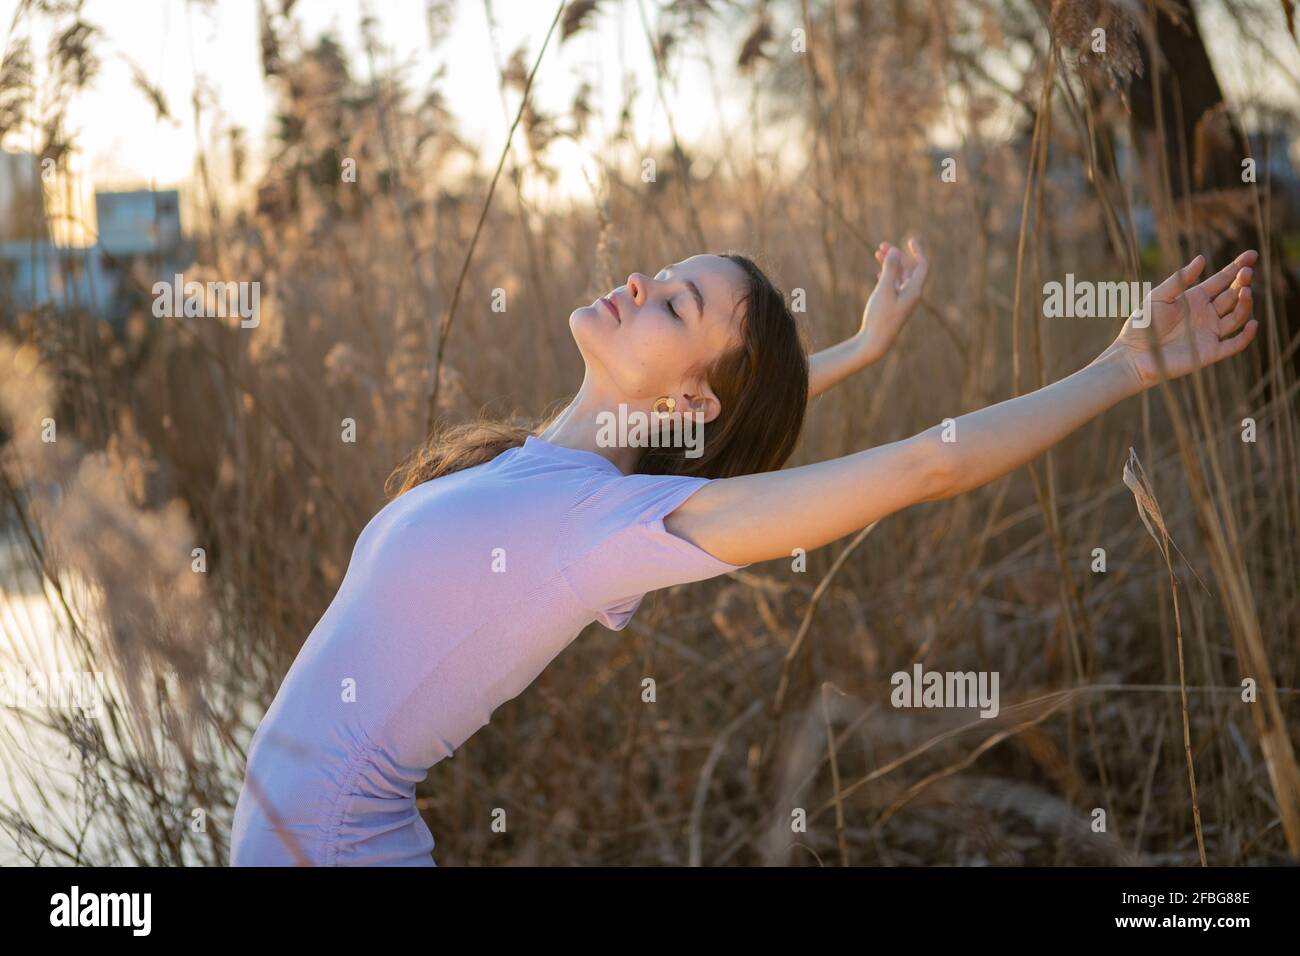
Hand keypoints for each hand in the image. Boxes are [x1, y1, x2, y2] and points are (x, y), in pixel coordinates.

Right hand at [859, 237, 928, 360]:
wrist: (875, 342)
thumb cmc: (880, 317)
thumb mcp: (884, 290)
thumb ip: (890, 269)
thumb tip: (894, 251)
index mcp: (914, 290)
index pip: (922, 265)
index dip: (917, 251)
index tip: (910, 239)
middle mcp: (911, 294)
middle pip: (909, 269)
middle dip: (897, 255)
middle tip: (881, 246)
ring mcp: (902, 301)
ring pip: (900, 276)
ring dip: (890, 264)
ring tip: (877, 253)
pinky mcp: (894, 306)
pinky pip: (894, 285)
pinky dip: (887, 275)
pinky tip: (878, 273)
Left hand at [1107, 250, 1258, 388]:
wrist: (1132, 355)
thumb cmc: (1141, 325)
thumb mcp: (1158, 297)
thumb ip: (1179, 280)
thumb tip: (1202, 258)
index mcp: (1195, 298)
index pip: (1222, 280)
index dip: (1237, 267)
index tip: (1251, 254)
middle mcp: (1206, 314)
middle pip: (1232, 296)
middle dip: (1242, 282)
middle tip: (1247, 271)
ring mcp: (1210, 333)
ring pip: (1237, 317)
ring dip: (1244, 304)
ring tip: (1245, 291)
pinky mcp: (1211, 352)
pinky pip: (1235, 344)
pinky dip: (1246, 335)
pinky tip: (1253, 323)